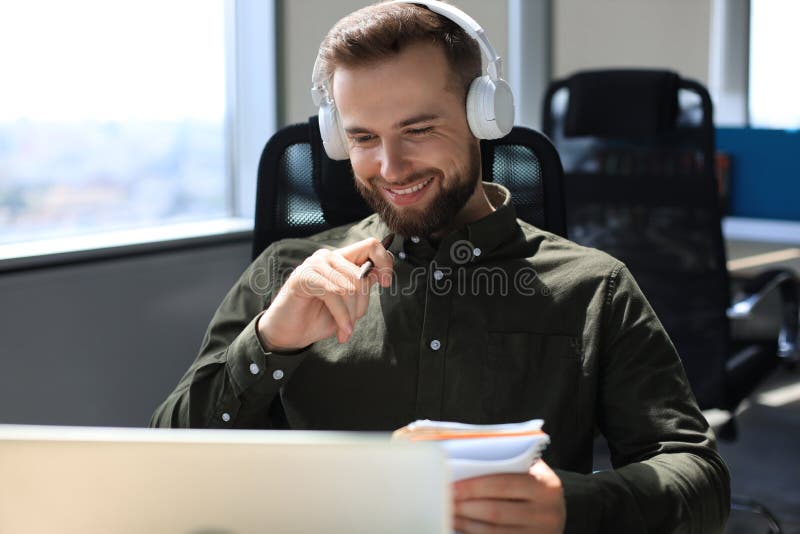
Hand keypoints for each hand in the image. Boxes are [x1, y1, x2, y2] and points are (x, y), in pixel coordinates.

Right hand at [257, 237, 393, 350]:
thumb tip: (380, 274)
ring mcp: (314, 264)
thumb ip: (363, 285)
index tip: (386, 283)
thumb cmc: (319, 317)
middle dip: (362, 304)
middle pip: (362, 275)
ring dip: (351, 315)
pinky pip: (333, 293)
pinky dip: (342, 316)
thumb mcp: (350, 303)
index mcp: (341, 259)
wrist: (290, 334)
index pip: (371, 245)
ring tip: (345, 331)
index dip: (385, 262)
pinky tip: (341, 331)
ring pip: (349, 286)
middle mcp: (328, 257)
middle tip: (352, 324)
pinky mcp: (303, 276)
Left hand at [452, 460, 565, 532]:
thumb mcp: (529, 470)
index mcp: (545, 486)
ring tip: (450, 514)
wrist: (555, 512)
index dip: (472, 487)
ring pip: (493, 532)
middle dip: (465, 506)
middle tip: (445, 501)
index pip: (502, 484)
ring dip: (466, 523)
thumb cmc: (534, 484)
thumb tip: (463, 461)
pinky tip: (463, 528)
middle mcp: (546, 513)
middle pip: (495, 511)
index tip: (450, 486)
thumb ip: (505, 463)